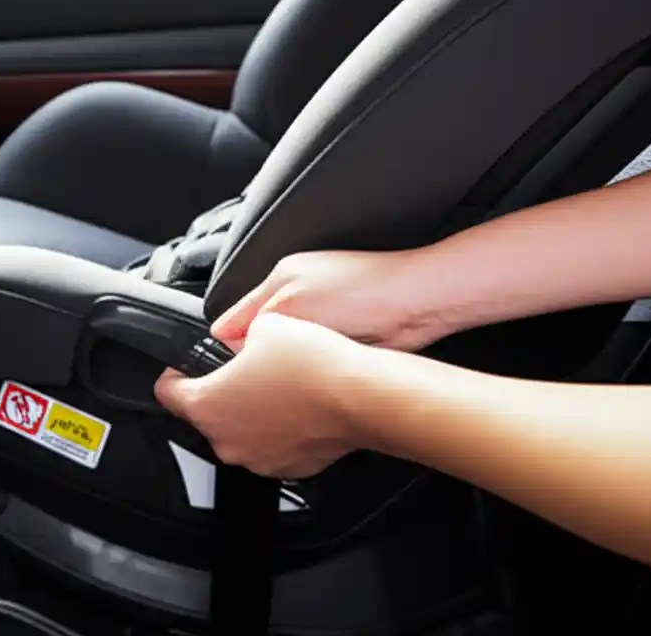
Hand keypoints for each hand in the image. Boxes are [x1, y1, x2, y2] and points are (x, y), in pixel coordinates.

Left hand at [155, 313, 375, 478]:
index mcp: (206, 406)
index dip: (176, 372)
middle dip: (219, 391)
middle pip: (205, 415)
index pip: (167, 392)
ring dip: (250, 411)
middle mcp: (226, 441)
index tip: (187, 364)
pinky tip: (298, 405)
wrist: (360, 396)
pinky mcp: (290, 467)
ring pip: (240, 432)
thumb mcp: (262, 325)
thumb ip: (238, 335)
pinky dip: (279, 429)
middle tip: (242, 368)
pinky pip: (272, 445)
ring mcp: (258, 459)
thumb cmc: (312, 363)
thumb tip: (238, 342)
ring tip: (277, 384)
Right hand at [209, 250, 452, 351]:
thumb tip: (234, 345)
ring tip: (307, 368)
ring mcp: (323, 316)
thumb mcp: (292, 304)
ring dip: (294, 363)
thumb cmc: (363, 293)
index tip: (234, 369)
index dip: (231, 346)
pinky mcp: (346, 337)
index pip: (233, 318)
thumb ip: (255, 322)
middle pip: (261, 338)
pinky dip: (317, 368)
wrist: (419, 303)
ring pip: (289, 353)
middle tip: (275, 371)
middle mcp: (299, 295)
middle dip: (265, 356)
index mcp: (279, 278)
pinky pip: (315, 360)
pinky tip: (326, 371)